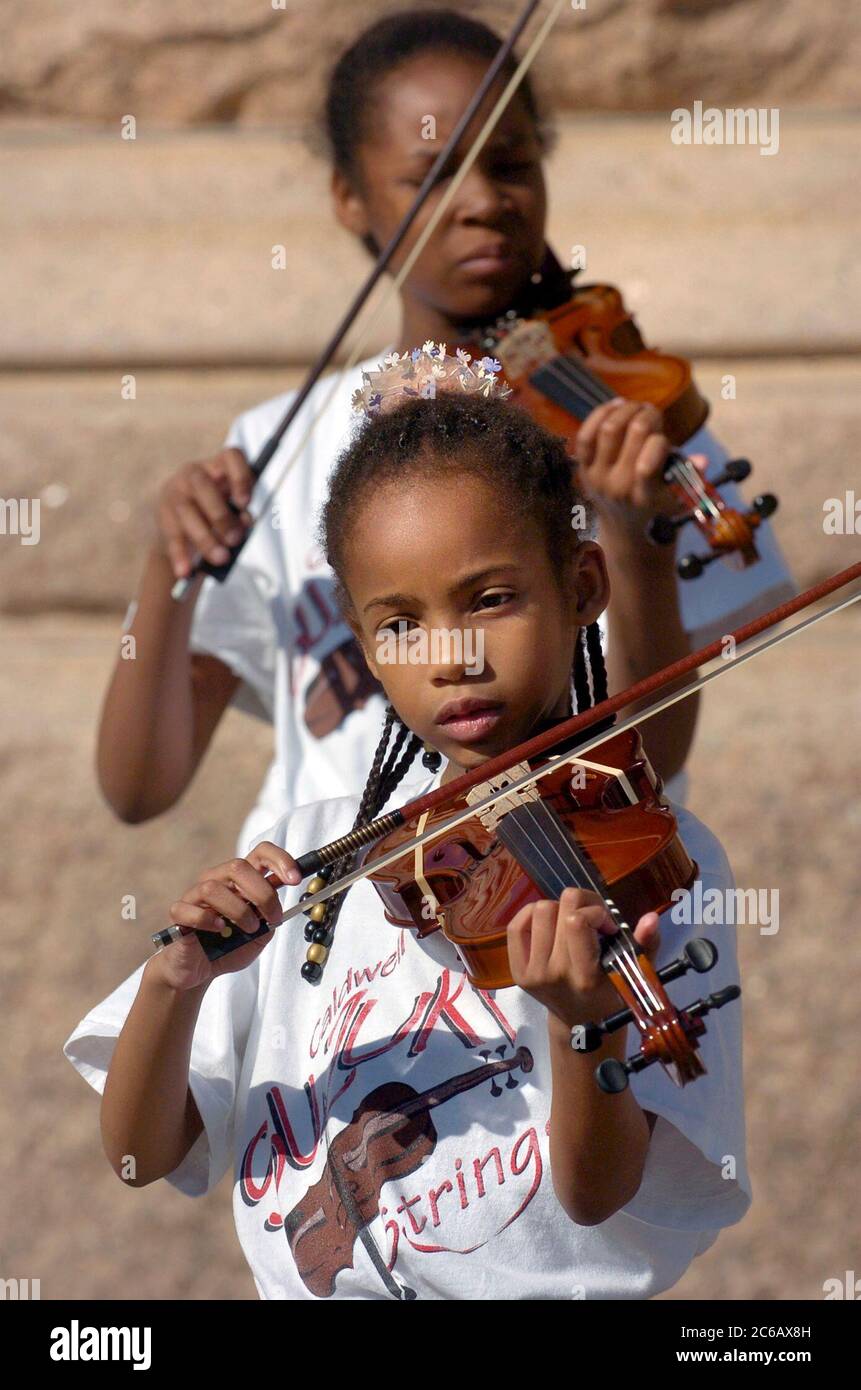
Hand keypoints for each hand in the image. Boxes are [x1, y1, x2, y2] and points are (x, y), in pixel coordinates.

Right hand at [148, 842, 301, 991]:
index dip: (280, 860)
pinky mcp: (179, 914)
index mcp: (241, 881)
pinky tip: (218, 929)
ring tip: (249, 929)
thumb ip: (269, 919)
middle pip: (238, 867)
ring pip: (214, 888)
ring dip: (239, 911)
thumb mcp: (260, 936)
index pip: (260, 853)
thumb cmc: (228, 948)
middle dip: (262, 893)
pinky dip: (206, 919)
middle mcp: (217, 880)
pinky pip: (189, 908)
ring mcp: (195, 895)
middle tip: (273, 917)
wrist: (199, 971)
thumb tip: (277, 907)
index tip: (295, 879)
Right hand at [155, 446, 254, 579]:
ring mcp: (175, 493)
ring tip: (221, 559)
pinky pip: (172, 535)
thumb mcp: (233, 511)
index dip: (240, 477)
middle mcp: (194, 473)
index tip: (245, 503)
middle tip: (235, 540)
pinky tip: (186, 571)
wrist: (185, 528)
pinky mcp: (163, 515)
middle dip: (221, 515)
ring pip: (187, 513)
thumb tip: (244, 523)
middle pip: (204, 486)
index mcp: (219, 466)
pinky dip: (180, 555)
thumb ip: (240, 514)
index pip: (231, 456)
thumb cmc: (218, 515)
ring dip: (206, 539)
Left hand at [506, 887, 660, 1029]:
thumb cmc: (610, 993)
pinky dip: (533, 913)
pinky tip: (551, 921)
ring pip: (539, 910)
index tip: (608, 925)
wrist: (578, 1022)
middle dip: (582, 904)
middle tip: (593, 919)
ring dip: (560, 908)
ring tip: (573, 923)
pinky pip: (516, 925)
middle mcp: (554, 974)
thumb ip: (646, 945)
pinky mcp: (516, 970)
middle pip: (559, 909)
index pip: (576, 922)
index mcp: (584, 977)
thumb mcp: (632, 972)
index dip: (595, 911)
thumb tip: (652, 917)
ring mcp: (532, 972)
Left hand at [574, 399, 707, 523]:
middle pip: (634, 433)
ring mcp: (597, 477)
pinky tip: (616, 406)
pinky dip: (601, 414)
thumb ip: (691, 477)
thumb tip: (702, 460)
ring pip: (610, 428)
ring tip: (637, 407)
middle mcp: (618, 487)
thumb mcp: (678, 497)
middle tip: (653, 412)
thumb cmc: (657, 504)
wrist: (622, 524)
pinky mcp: (582, 468)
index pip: (647, 464)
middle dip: (649, 415)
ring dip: (627, 409)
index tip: (664, 437)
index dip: (660, 441)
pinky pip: (585, 435)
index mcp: (644, 496)